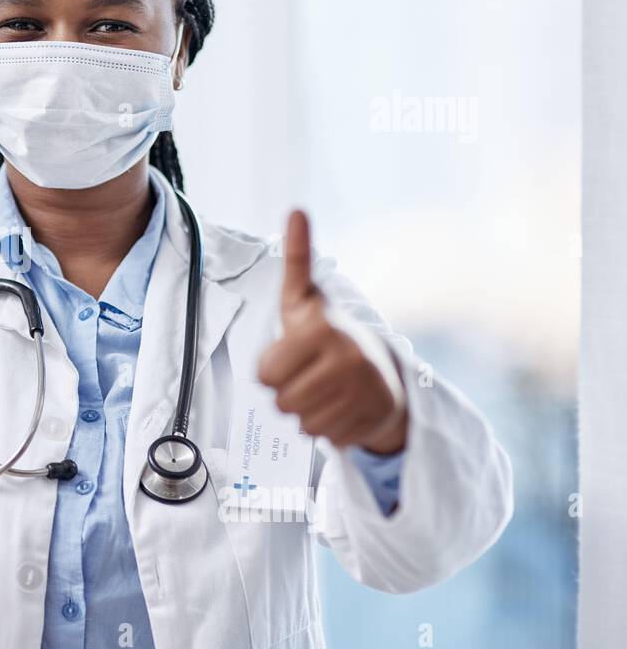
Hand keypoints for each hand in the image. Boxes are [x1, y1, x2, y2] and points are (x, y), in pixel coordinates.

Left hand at [257, 211, 406, 454]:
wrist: (384, 372)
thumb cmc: (328, 334)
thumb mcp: (305, 300)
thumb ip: (296, 258)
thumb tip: (296, 209)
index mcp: (320, 329)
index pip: (263, 375)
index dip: (271, 370)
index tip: (292, 356)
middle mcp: (346, 359)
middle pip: (280, 402)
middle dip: (287, 393)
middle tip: (310, 375)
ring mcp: (363, 392)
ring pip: (301, 423)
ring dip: (307, 412)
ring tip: (326, 390)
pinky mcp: (374, 420)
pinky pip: (327, 439)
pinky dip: (330, 428)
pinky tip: (343, 408)